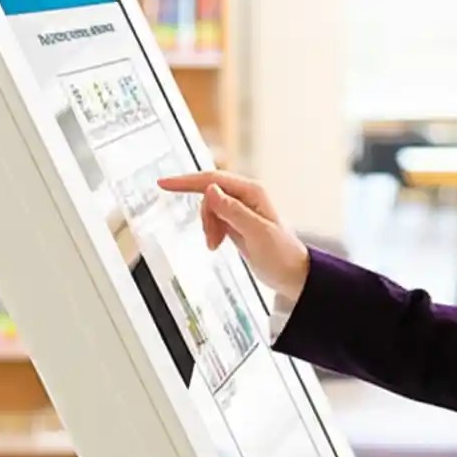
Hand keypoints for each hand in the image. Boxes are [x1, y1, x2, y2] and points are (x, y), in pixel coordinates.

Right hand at [157, 171, 309, 301]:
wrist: (293, 276)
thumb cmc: (282, 255)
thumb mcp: (256, 233)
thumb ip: (233, 211)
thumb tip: (211, 189)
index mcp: (253, 192)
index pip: (213, 180)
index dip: (187, 181)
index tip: (163, 184)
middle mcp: (247, 196)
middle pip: (209, 194)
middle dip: (204, 215)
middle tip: (211, 239)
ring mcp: (241, 209)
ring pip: (210, 208)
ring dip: (208, 226)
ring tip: (215, 245)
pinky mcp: (237, 222)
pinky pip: (214, 219)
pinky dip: (211, 231)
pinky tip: (216, 244)